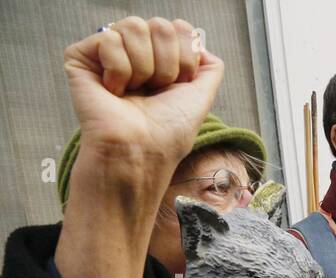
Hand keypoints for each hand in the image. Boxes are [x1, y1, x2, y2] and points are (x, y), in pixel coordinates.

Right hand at [64, 17, 221, 175]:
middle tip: (155, 91)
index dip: (185, 57)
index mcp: (159, 59)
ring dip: (143, 68)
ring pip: (134, 26)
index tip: (177, 86)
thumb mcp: (201, 97)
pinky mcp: (82, 56)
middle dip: (167, 64)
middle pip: (160, 25)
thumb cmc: (167, 132)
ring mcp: (107, 53)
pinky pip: (109, 38)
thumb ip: (209, 68)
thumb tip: (197, 41)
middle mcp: (134, 52)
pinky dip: (119, 70)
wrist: (141, 151)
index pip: (178, 28)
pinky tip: (114, 91)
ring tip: (134, 92)